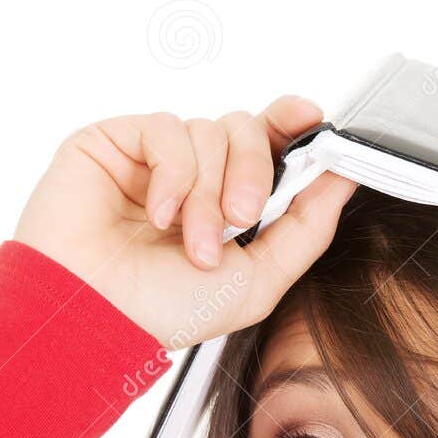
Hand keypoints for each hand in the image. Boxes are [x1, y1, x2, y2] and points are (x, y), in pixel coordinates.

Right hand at [12, 95, 356, 350]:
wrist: (93, 319)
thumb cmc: (161, 311)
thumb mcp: (257, 282)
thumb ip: (306, 228)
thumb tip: (343, 177)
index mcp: (225, 204)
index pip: (267, 145)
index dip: (292, 124)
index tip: (312, 119)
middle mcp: (191, 176)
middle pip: (247, 130)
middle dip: (253, 174)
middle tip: (240, 221)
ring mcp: (152, 158)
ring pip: (210, 132)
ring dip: (208, 193)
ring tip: (188, 241)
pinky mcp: (114, 141)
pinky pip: (167, 130)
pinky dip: (173, 175)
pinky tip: (155, 215)